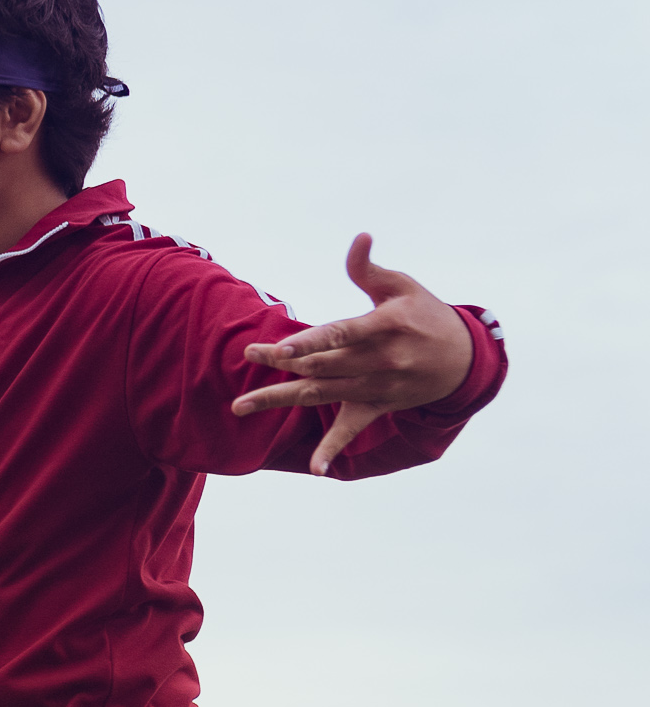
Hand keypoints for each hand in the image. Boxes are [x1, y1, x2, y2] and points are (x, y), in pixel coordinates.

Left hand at [231, 234, 477, 474]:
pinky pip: (351, 431)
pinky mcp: (375, 407)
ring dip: (281, 399)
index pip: (342, 335)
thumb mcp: (403, 286)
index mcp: (387, 327)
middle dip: (284, 363)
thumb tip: (359, 237)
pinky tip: (316, 469)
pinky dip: (332, 450)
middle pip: (323, 365)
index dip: (311, 343)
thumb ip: (369, 269)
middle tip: (251, 354)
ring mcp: (377, 388)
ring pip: (321, 394)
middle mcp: (381, 361)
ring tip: (241, 406)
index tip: (282, 348)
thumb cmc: (426, 314)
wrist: (464, 359)